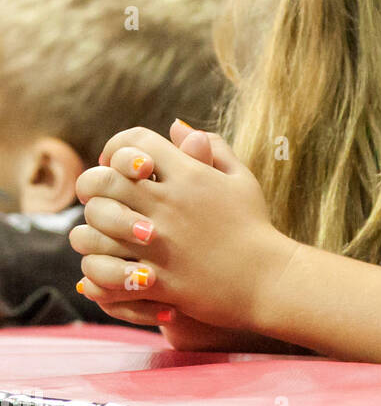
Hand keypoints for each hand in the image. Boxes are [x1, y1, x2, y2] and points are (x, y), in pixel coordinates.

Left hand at [71, 121, 294, 332]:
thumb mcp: (240, 177)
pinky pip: (105, 271)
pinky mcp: (156, 279)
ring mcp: (160, 242)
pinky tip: (105, 266)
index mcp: (189, 174)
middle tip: (96, 195)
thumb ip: (211, 146)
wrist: (266, 279)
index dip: (116, 146)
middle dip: (92, 183)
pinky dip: (96, 269)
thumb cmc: (254, 225)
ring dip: (90, 226)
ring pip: (97, 223)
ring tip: (96, 231)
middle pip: (104, 179)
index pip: (134, 142)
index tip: (113, 161)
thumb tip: (177, 126)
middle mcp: (169, 203)